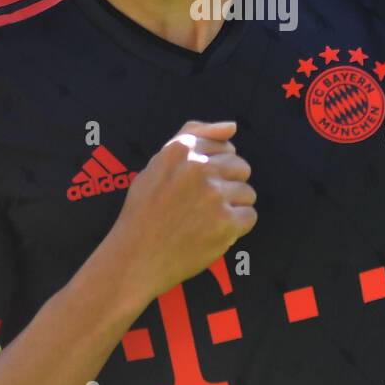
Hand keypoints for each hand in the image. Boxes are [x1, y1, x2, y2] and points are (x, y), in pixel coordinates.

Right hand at [112, 121, 256, 301]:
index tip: (198, 186)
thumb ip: (193, 136)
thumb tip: (232, 126)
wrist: (134, 257)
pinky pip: (249, 216)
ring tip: (205, 220)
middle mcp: (199, 166)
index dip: (214, 169)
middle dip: (227, 185)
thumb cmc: (144, 212)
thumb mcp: (158, 163)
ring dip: (232, 208)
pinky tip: (213, 232)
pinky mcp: (226, 222)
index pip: (225, 147)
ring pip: (247, 192)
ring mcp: (214, 194)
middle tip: (201, 206)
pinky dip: (236, 228)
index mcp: (182, 149)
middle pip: (240, 167)